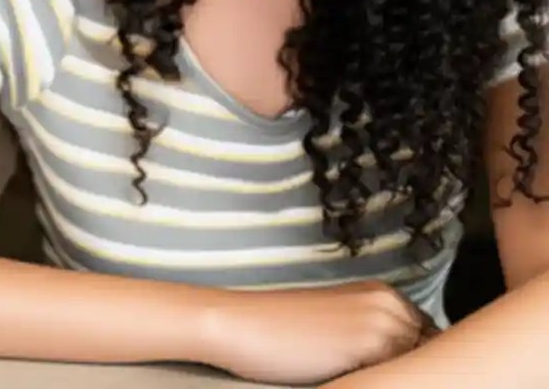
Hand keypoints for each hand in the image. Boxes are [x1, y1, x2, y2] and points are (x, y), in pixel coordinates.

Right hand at [203, 280, 435, 385]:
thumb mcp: (335, 327)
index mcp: (384, 295)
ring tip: (371, 383)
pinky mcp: (374, 347)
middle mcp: (392, 305)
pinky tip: (368, 385)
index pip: (432, 341)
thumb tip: (402, 369)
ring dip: (410, 381)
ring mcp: (386, 324)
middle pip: (436, 356)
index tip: (408, 378)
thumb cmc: (276, 330)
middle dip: (422, 376)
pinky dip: (394, 385)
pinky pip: (405, 378)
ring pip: (425, 369)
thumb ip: (372, 340)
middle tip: (390, 382)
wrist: (238, 324)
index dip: (423, 366)